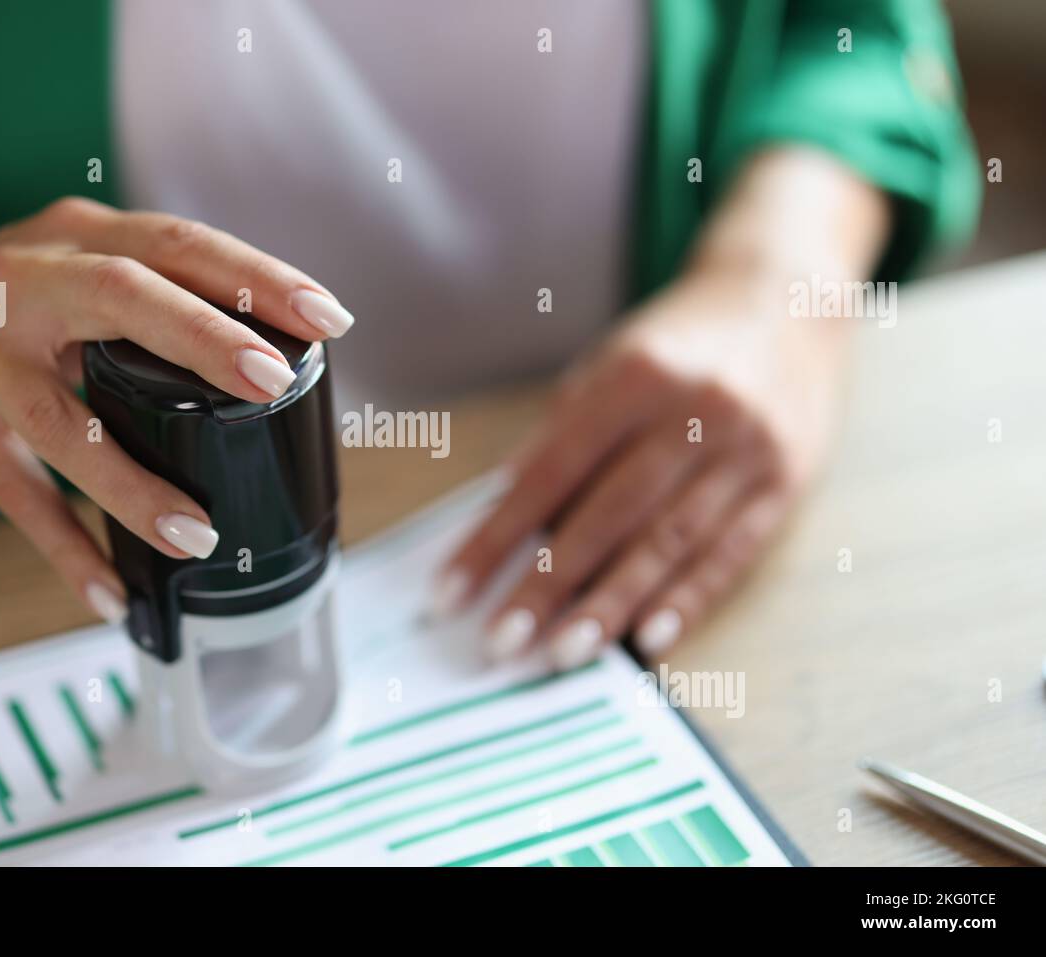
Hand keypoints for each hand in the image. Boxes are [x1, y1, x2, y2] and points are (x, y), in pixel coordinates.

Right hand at [0, 197, 354, 620]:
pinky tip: (112, 593)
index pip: (176, 243)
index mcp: (77, 236)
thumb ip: (153, 293)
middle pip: (120, 298)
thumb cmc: (4, 296)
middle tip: (272, 382)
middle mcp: (25, 280)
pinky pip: (14, 496)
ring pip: (62, 420)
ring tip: (199, 534)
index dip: (255, 276)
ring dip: (132, 483)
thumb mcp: (74, 262)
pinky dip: (66, 548)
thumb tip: (273, 354)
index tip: (328, 317)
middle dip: (204, 338)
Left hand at [437, 268, 849, 666]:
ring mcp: (747, 450)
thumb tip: (505, 511)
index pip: (549, 472)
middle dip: (548, 585)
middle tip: (501, 642)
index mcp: (636, 376)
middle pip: (608, 515)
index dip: (495, 537)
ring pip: (668, 544)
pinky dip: (686, 601)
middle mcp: (696, 412)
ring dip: (611, 606)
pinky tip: (647, 639)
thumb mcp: (611, 362)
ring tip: (563, 653)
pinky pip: (730, 554)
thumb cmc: (679, 343)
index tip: (451, 591)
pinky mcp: (785, 483)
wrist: (788, 302)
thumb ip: (563, 432)